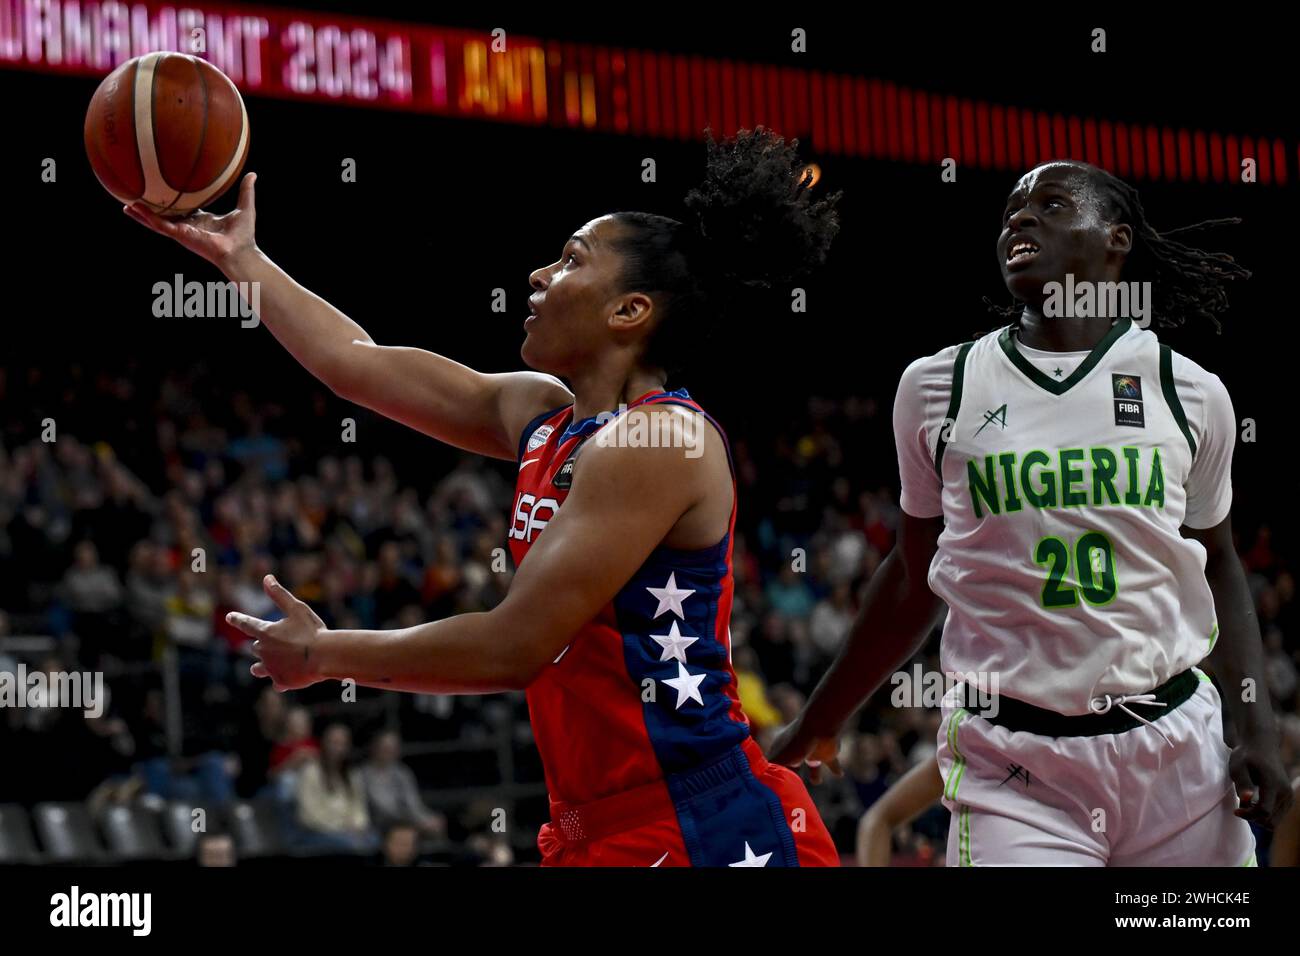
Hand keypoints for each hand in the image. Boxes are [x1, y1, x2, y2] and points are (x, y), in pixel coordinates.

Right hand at [122, 171, 257, 268]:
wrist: (240, 252)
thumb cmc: (243, 236)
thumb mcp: (244, 208)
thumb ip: (245, 191)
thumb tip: (252, 174)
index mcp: (201, 220)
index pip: (183, 209)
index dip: (172, 201)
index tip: (163, 191)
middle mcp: (189, 226)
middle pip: (165, 215)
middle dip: (150, 208)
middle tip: (135, 197)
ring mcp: (182, 231)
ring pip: (156, 221)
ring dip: (141, 214)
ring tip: (124, 205)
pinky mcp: (180, 235)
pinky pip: (159, 225)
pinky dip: (147, 217)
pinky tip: (134, 209)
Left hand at [226, 574, 326, 691]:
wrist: (324, 656)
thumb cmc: (311, 631)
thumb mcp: (297, 609)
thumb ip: (279, 595)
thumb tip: (266, 578)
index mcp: (266, 632)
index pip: (247, 624)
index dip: (238, 619)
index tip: (230, 616)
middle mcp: (264, 651)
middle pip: (256, 647)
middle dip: (262, 645)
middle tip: (275, 643)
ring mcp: (271, 668)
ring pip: (259, 668)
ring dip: (261, 666)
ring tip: (261, 667)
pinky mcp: (281, 681)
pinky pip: (276, 682)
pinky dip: (280, 680)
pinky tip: (284, 681)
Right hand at [767, 717, 843, 784]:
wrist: (818, 727)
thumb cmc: (795, 743)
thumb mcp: (779, 759)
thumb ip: (773, 772)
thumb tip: (764, 784)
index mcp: (782, 749)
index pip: (775, 764)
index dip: (774, 775)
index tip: (772, 789)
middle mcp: (797, 750)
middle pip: (795, 766)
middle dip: (793, 775)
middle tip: (793, 790)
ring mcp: (812, 751)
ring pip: (813, 765)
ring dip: (815, 774)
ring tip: (817, 781)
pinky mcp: (827, 754)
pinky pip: (833, 764)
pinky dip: (836, 769)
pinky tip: (840, 774)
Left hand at [1228, 736, 1294, 828]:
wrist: (1261, 746)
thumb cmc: (1246, 756)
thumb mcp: (1237, 767)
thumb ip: (1243, 784)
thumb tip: (1247, 799)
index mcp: (1273, 784)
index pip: (1264, 811)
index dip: (1248, 815)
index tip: (1235, 810)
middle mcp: (1285, 792)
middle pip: (1270, 820)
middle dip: (1253, 818)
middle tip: (1241, 806)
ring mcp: (1289, 796)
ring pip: (1274, 821)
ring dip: (1258, 817)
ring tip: (1247, 804)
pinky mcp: (1288, 798)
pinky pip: (1277, 817)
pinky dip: (1265, 815)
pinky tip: (1254, 804)